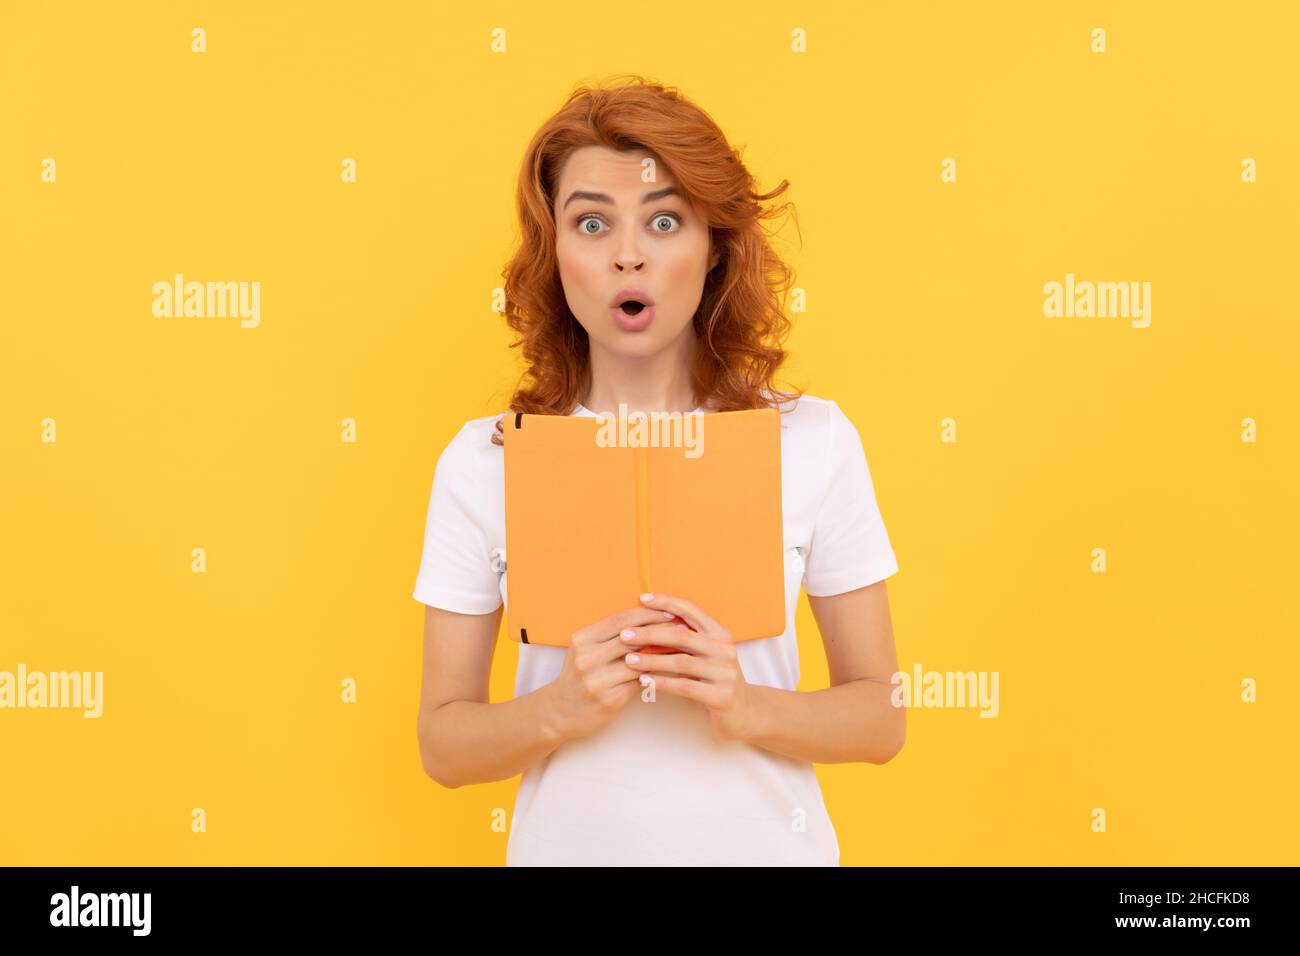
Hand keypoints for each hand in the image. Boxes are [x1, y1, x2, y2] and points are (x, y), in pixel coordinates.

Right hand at [545, 605, 671, 742]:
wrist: (559, 713)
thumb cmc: (579, 677)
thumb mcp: (585, 650)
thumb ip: (609, 636)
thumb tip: (647, 620)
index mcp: (582, 640)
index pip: (620, 620)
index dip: (647, 614)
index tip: (668, 611)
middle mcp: (587, 658)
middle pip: (631, 638)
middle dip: (660, 630)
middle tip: (683, 627)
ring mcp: (597, 680)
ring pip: (638, 661)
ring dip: (663, 653)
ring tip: (682, 648)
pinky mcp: (609, 700)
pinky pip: (639, 682)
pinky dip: (656, 674)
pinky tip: (670, 670)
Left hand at [618, 592, 756, 742]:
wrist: (745, 713)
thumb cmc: (715, 680)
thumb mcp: (706, 654)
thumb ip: (686, 639)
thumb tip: (647, 622)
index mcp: (720, 634)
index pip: (691, 610)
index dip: (666, 602)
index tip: (642, 599)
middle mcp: (725, 650)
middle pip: (681, 635)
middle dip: (650, 633)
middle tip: (624, 634)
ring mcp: (725, 673)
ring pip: (681, 662)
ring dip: (651, 660)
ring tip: (628, 660)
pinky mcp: (721, 696)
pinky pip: (685, 687)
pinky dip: (661, 683)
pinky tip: (643, 682)